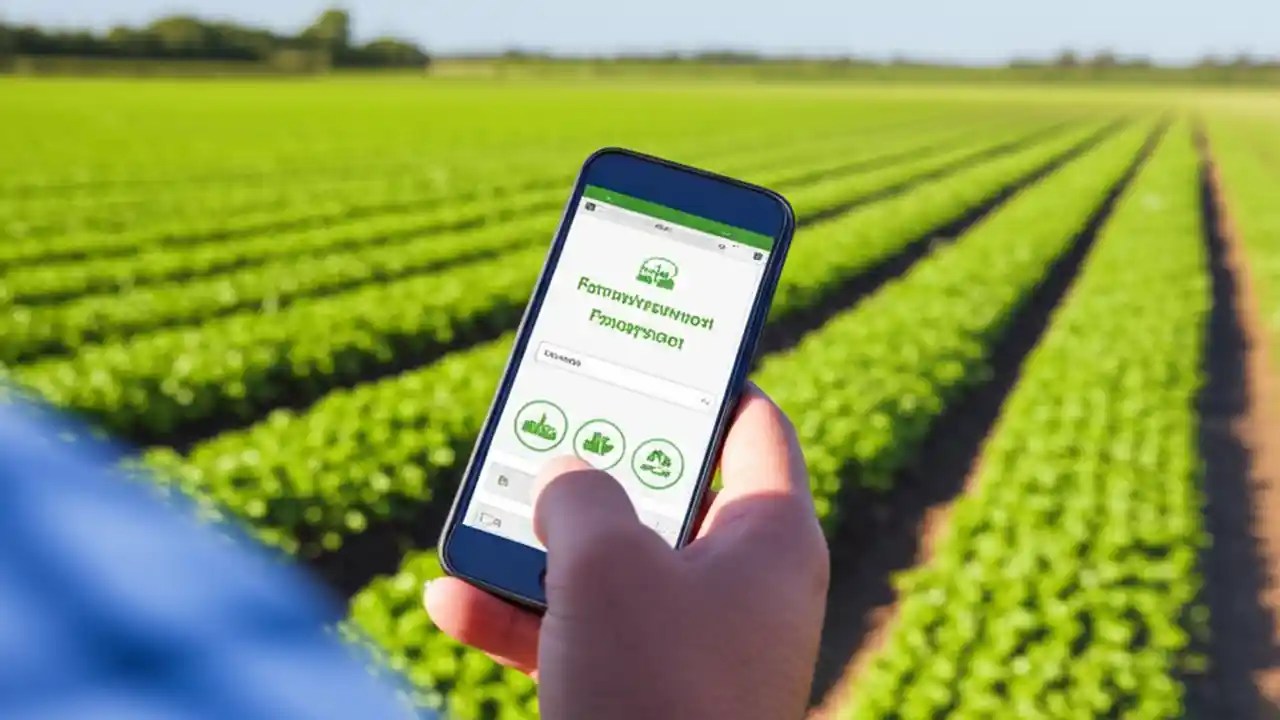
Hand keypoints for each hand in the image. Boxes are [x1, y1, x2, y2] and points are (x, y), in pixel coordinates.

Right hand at [425, 384, 828, 719]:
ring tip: (481, 509)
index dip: (708, 378)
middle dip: (594, 462)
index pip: (753, 426)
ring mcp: (693, 646)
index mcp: (769, 538)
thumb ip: (580, 492)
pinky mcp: (646, 694)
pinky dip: (523, 616)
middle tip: (544, 420)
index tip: (656, 350)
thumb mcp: (607, 562)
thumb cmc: (659, 691)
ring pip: (611, 566)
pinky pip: (582, 635)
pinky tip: (453, 600)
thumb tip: (566, 481)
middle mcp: (739, 587)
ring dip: (539, 542)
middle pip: (666, 491)